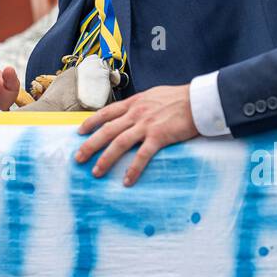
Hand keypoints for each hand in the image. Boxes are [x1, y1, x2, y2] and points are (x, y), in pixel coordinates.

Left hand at [74, 83, 198, 184]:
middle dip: (90, 145)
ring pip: (119, 143)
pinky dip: (133, 169)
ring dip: (105, 159)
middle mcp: (136, 113)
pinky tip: (127, 181)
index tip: (80, 132)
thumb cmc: (178, 98)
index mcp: (134, 103)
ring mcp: (146, 125)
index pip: (106, 112)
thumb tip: (132, 112)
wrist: (198, 100)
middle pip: (107, 130)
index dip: (91, 122)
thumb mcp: (153, 96)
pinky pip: (142, 155)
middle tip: (78, 158)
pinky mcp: (159, 136)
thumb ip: (140, 104)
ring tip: (96, 172)